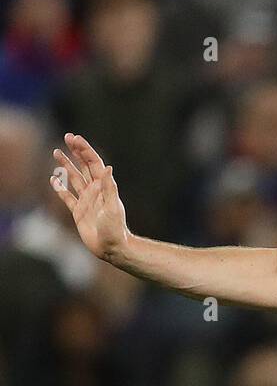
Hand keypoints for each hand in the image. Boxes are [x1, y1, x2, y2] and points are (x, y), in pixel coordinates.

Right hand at [49, 133, 129, 260]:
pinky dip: (60, 188)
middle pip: (83, 166)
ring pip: (74, 178)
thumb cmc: (114, 229)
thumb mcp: (112, 207)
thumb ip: (109, 188)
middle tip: (66, 137)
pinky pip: (67, 197)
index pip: (93, 163)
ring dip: (66, 165)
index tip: (74, 138)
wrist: (111, 248)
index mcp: (103, 187)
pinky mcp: (78, 212)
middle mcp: (94, 191)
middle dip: (76, 152)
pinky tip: (53, 179)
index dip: (84, 150)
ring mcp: (85, 200)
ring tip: (56, 152)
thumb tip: (107, 167)